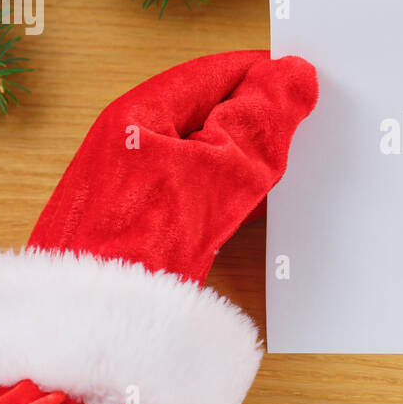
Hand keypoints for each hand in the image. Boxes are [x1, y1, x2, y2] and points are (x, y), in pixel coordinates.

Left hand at [29, 51, 317, 283]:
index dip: (265, 74)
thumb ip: (262, 122)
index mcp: (137, 111)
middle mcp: (127, 139)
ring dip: (243, 159)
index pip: (214, 72)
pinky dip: (225, 191)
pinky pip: (193, 188)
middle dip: (256, 119)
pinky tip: (249, 210)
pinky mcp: (136, 221)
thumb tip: (296, 75)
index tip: (307, 84)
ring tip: (284, 171)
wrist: (95, 332)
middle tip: (304, 129)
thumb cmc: (141, 246)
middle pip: (207, 111)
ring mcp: (129, 182)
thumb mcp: (219, 173)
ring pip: (202, 152)